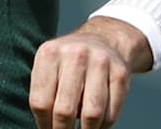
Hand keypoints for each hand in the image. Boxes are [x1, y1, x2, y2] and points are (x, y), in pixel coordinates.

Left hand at [29, 17, 148, 128]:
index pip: (40, 101)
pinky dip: (103, 126)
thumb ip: (44, 92)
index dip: (43, 124)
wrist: (103, 39)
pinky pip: (111, 112)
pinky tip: (96, 126)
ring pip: (91, 114)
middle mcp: (75, 54)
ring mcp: (100, 62)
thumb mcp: (49, 66)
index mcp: (49, 53)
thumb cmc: (68, 62)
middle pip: (64, 109)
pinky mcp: (120, 73)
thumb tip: (46, 126)